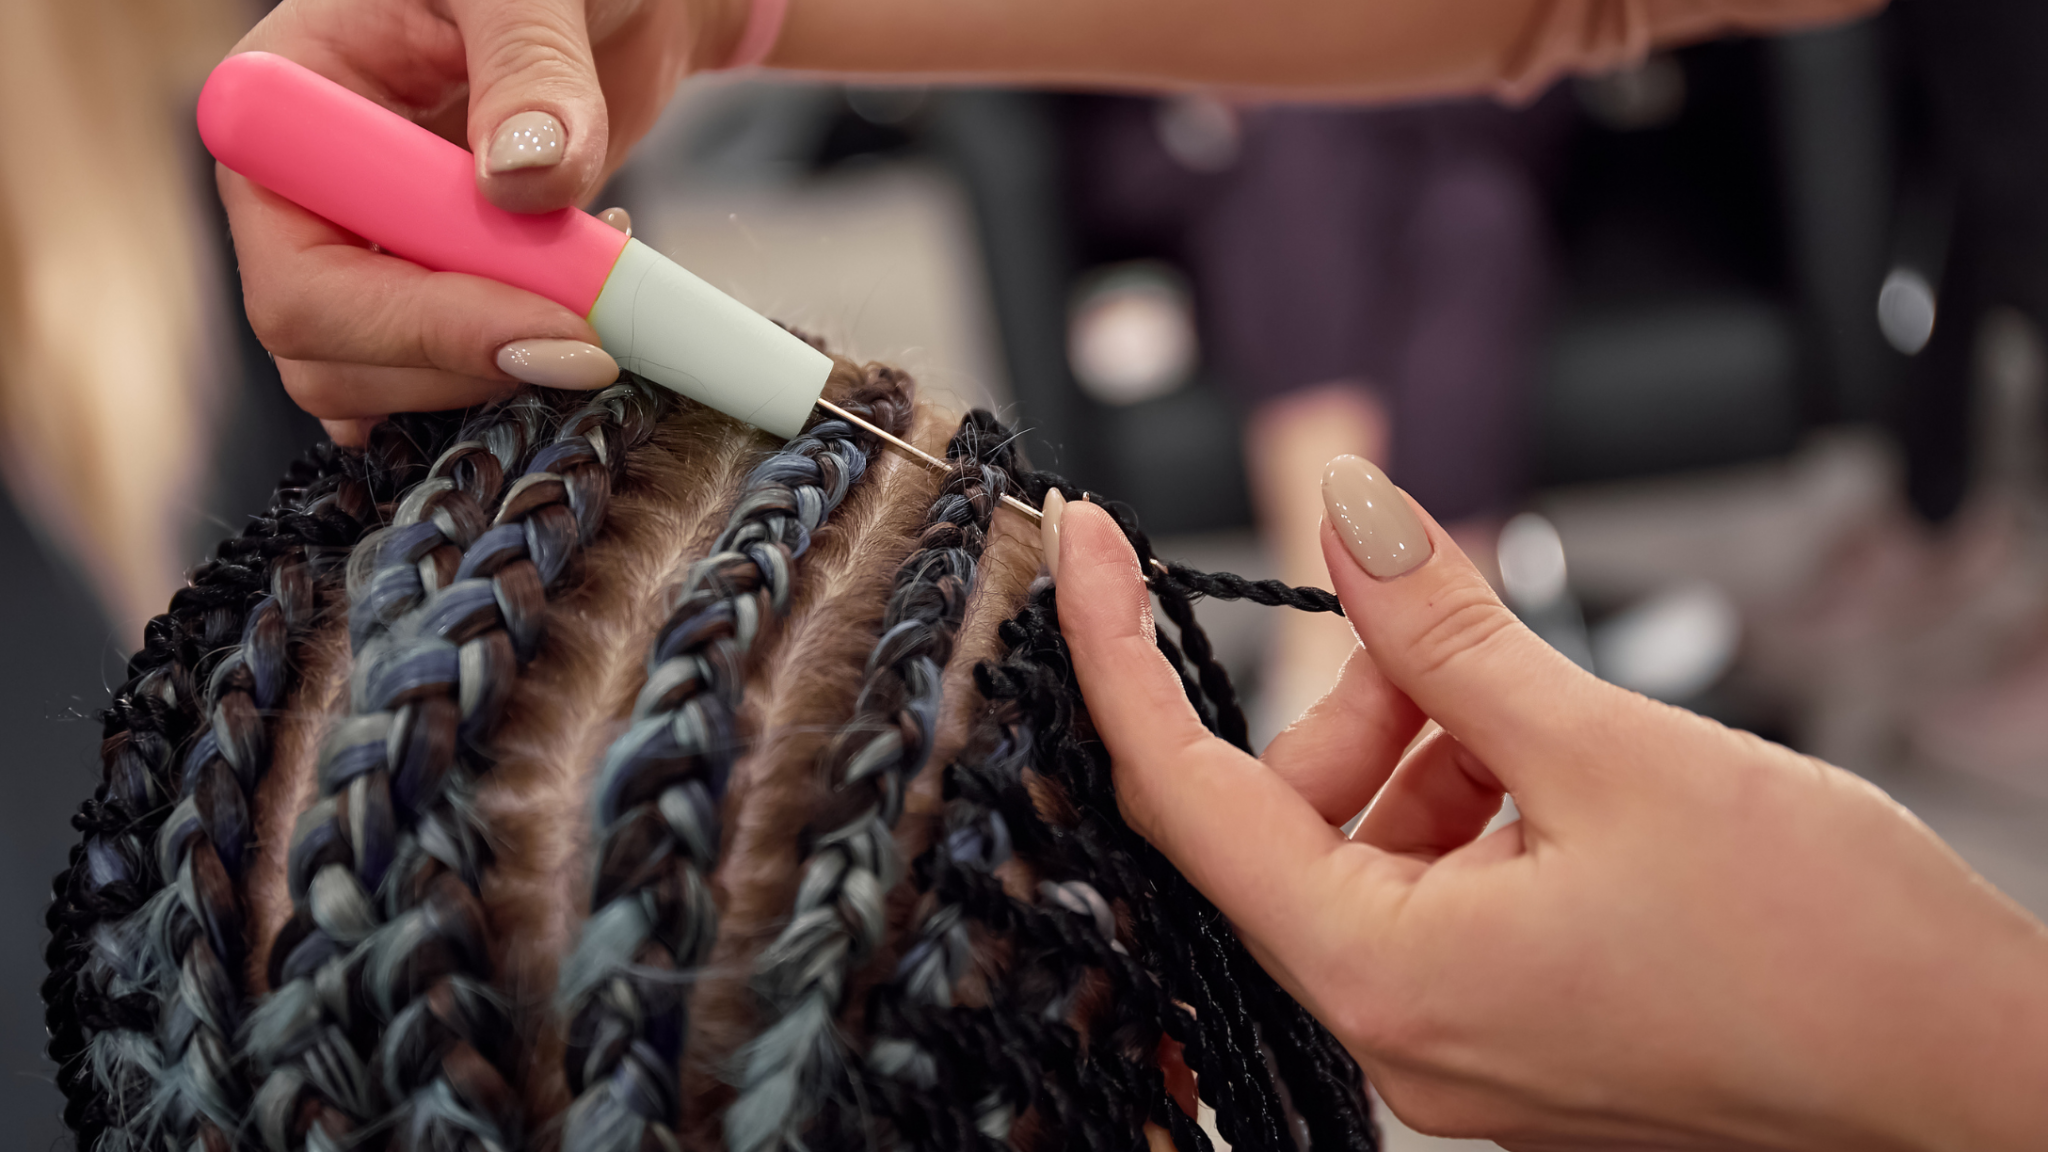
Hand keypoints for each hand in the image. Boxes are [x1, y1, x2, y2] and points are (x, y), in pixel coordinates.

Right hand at [219, 0, 745, 443]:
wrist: (612, 0)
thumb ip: (530, 69)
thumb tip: (523, 179)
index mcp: (288, 100)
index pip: (297, 270)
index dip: (419, 323)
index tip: (552, 325)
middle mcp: (306, 189)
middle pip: (327, 352)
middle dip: (469, 360)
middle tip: (598, 335)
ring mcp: (362, 248)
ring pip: (382, 385)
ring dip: (500, 369)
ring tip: (598, 285)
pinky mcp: (427, 290)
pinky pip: (436, 380)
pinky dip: (511, 374)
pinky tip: (580, 315)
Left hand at [1055, 456, 2047, 1151]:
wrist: (1977, 1078)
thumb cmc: (1830, 952)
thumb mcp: (1613, 748)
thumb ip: (1448, 633)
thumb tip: (1346, 519)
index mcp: (1387, 977)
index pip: (1184, 795)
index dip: (1116, 655)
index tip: (1083, 546)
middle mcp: (1399, 1033)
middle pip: (1281, 820)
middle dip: (1349, 698)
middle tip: (1431, 615)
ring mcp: (1454, 1042)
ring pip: (1362, 849)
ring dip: (1419, 744)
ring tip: (1524, 698)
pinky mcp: (1509, 1031)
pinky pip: (1430, 892)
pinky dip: (1465, 803)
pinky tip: (1548, 763)